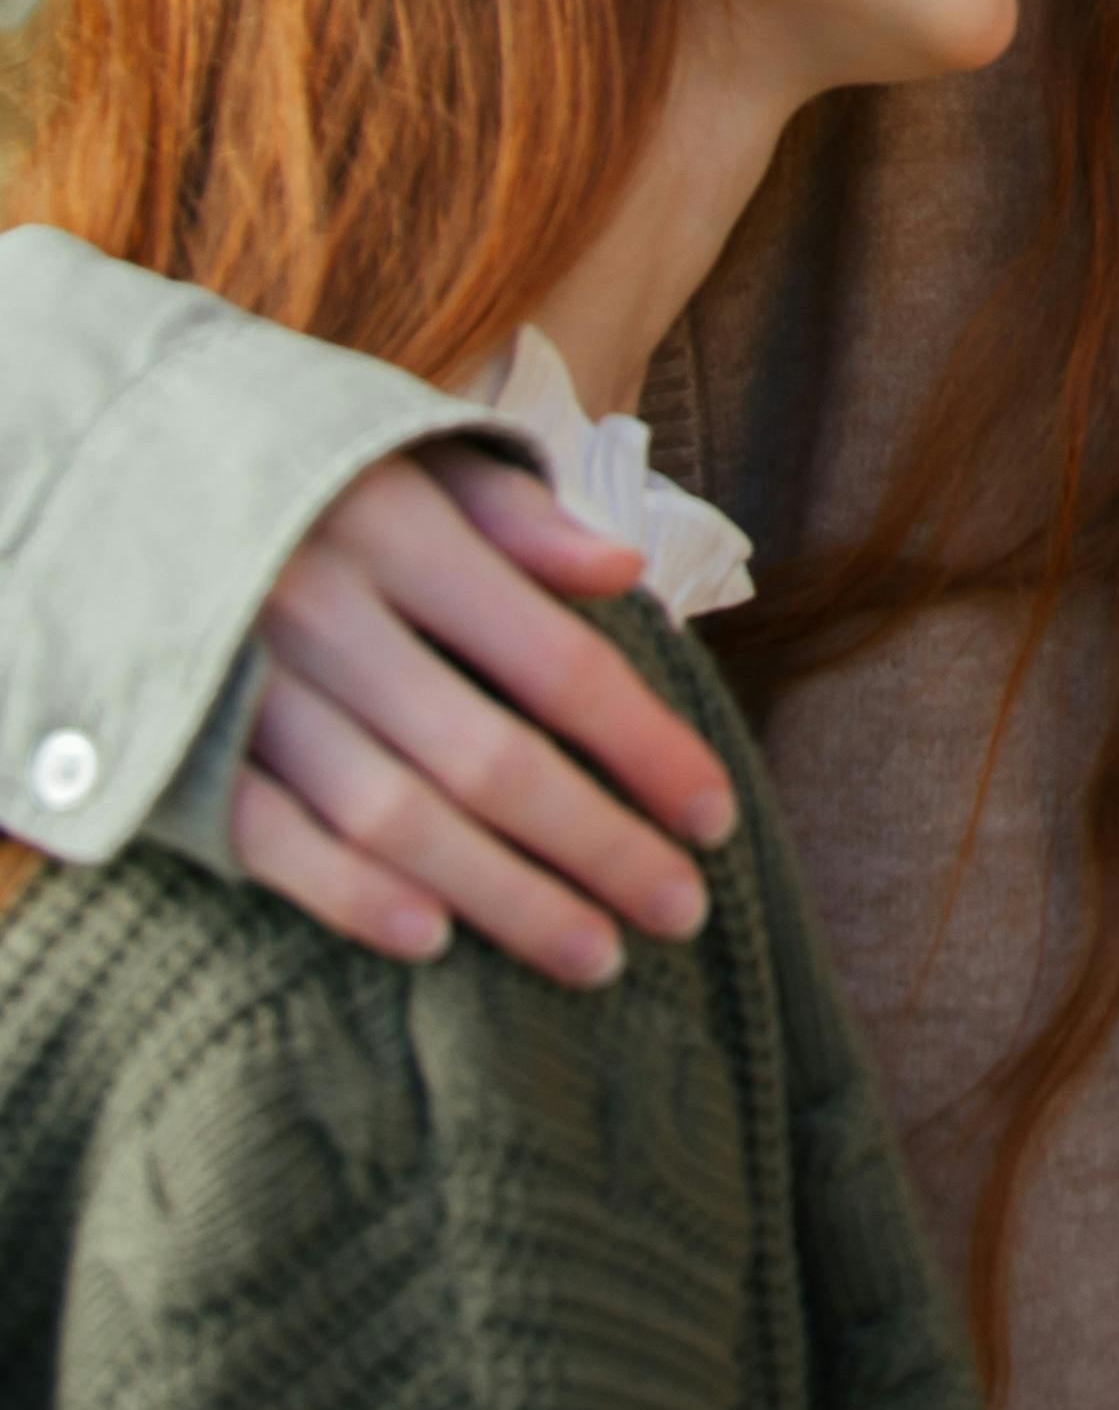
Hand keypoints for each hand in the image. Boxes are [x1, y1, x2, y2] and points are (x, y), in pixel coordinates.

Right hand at [228, 447, 737, 986]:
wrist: (113, 472)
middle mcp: (325, 612)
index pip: (555, 661)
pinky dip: (353, 898)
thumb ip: (519, 516)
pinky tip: (436, 942)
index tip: (714, 815)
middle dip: (598, 846)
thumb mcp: (413, 454)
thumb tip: (624, 570)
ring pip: (395, 820)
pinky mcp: (185, 747)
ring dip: (504, 897)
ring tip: (595, 955)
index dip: (644, 745)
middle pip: (490, 760)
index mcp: (399, 530)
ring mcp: (249, 689)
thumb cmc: (307, 472)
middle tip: (681, 912)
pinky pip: (276, 843)